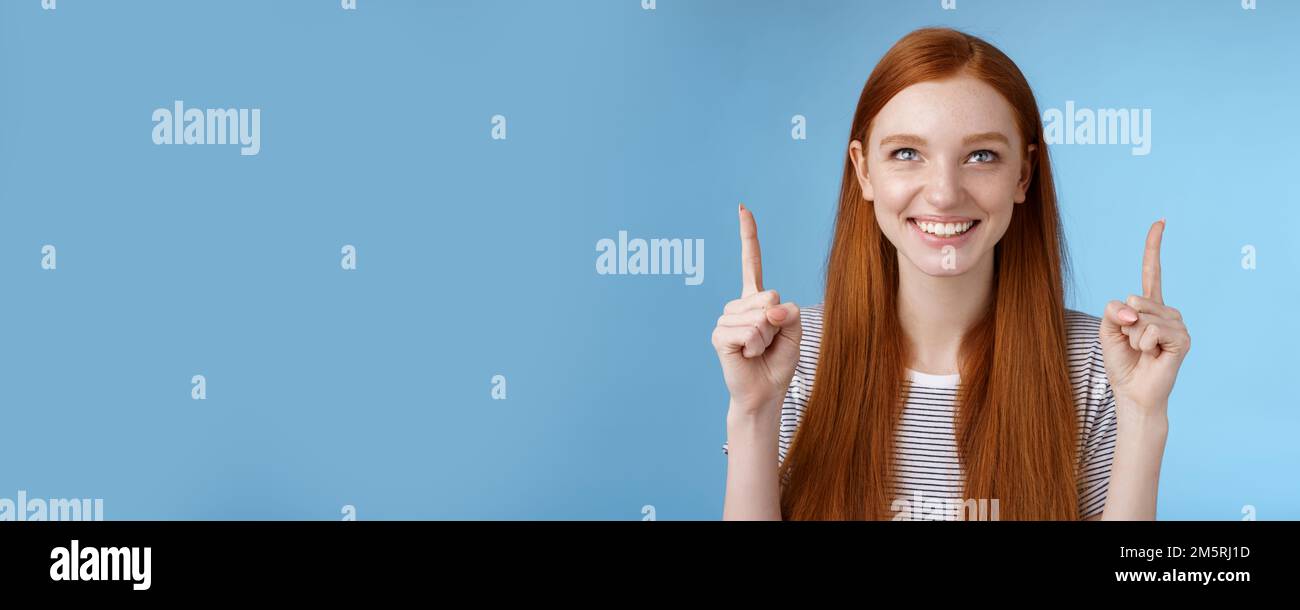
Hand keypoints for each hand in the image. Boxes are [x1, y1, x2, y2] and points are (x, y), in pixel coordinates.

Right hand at [711, 203, 801, 415]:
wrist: (764, 392)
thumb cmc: (778, 362)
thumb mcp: (795, 332)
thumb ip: (789, 313)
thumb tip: (769, 308)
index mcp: (756, 299)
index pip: (752, 262)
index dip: (748, 235)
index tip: (742, 208)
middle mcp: (738, 305)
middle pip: (769, 296)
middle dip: (778, 323)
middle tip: (769, 343)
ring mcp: (726, 318)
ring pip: (760, 317)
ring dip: (767, 339)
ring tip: (758, 351)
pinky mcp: (719, 334)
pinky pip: (748, 331)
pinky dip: (755, 346)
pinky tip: (747, 355)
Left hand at [1099, 219, 1191, 417]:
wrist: (1131, 392)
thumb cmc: (1121, 362)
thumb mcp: (1107, 330)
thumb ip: (1113, 310)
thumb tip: (1133, 308)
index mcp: (1148, 306)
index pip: (1151, 272)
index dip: (1153, 247)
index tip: (1160, 222)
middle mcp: (1166, 311)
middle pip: (1134, 299)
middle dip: (1123, 323)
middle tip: (1131, 343)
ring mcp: (1177, 324)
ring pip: (1142, 316)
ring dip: (1133, 337)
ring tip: (1142, 352)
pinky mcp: (1182, 339)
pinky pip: (1151, 331)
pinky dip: (1142, 344)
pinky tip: (1152, 356)